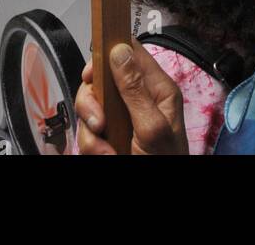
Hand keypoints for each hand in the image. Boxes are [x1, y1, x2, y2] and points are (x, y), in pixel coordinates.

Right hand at [75, 40, 189, 155]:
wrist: (156, 204)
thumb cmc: (166, 163)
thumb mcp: (152, 127)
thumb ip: (135, 89)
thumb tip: (120, 50)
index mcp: (157, 89)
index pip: (130, 51)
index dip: (107, 53)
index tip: (92, 70)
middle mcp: (137, 99)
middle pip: (101, 79)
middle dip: (92, 102)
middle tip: (99, 122)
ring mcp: (122, 118)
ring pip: (90, 107)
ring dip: (91, 132)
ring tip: (106, 151)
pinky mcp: (109, 136)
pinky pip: (88, 132)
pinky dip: (91, 146)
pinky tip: (106, 156)